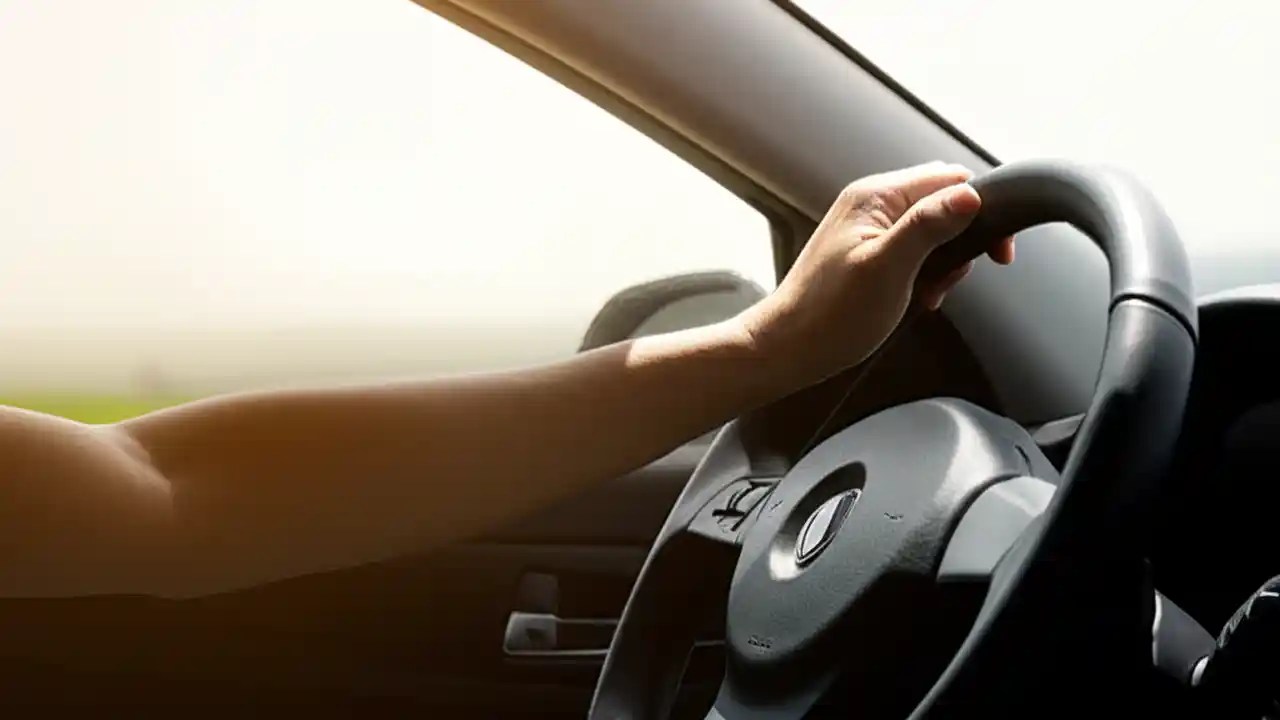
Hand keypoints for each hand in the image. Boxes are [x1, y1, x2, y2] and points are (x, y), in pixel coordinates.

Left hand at [737, 161, 1013, 385]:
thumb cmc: (829, 315)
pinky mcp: (867, 253)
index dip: (980, 210)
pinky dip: (925, 273)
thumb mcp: (888, 268)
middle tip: (949, 278)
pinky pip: (913, 251)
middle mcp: (872, 203)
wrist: (788, 349)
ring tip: (928, 293)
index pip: (950, 178)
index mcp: (876, 196)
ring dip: (943, 263)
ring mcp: (868, 228)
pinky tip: (917, 297)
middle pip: (943, 202)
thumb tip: (970, 196)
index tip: (994, 252)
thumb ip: (928, 227)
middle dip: (961, 240)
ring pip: (932, 230)